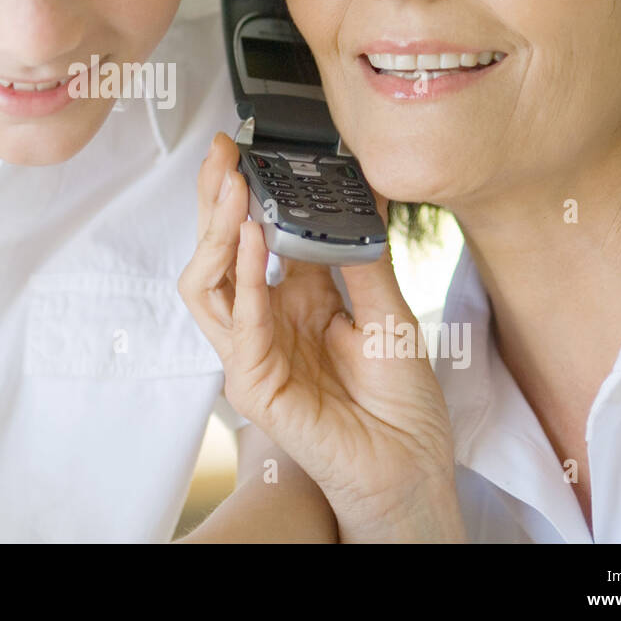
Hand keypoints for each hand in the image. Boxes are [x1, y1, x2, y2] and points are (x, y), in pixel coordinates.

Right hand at [177, 132, 465, 541]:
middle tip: (222, 154)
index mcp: (296, 301)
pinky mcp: (253, 384)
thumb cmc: (401, 404)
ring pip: (208, 283)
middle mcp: (266, 322)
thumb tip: (359, 193)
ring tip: (234, 188)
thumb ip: (364, 256)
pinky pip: (239, 323)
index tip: (250, 152)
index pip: (256, 237)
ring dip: (218, 232)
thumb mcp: (390, 310)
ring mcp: (252, 353)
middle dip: (216, 200)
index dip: (249, 195)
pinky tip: (255, 239)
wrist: (413, 468)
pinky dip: (245, 277)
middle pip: (219, 252)